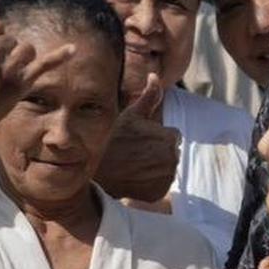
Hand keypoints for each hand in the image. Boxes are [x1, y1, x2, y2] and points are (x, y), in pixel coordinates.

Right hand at [95, 74, 180, 201]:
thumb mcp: (130, 115)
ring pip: (166, 170)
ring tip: (133, 165)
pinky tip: (134, 178)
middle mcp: (172, 158)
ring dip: (155, 168)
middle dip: (157, 152)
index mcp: (170, 137)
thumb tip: (155, 75)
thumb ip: (149, 97)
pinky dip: (150, 184)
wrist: (95, 170)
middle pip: (170, 154)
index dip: (155, 137)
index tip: (139, 140)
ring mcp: (166, 177)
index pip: (172, 137)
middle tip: (135, 153)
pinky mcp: (158, 193)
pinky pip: (160, 187)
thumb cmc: (112, 139)